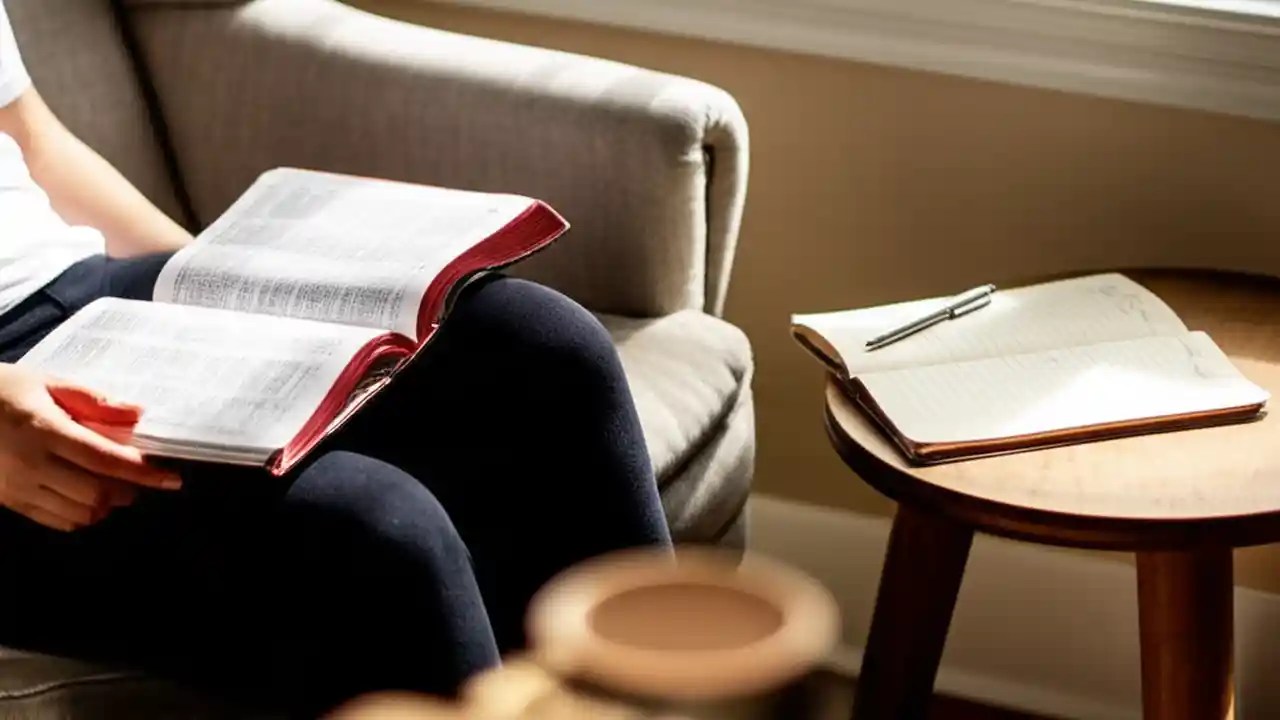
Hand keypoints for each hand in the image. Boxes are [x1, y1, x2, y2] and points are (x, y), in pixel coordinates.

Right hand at [0, 363, 181, 531]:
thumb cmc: (2, 389)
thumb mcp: (46, 382)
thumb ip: (94, 401)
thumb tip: (139, 415)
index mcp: (45, 431)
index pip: (106, 460)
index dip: (144, 473)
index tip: (172, 478)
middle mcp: (32, 465)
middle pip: (97, 494)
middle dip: (128, 489)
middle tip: (141, 477)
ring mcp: (17, 488)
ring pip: (79, 513)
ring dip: (106, 504)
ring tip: (115, 486)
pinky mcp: (7, 501)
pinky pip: (55, 520)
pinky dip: (81, 515)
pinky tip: (88, 498)